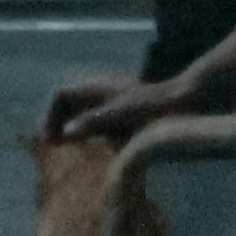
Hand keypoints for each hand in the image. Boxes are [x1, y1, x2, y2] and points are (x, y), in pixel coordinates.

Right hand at [54, 74, 190, 143]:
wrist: (186, 100)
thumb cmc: (154, 105)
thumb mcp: (122, 114)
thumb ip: (93, 121)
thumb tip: (67, 132)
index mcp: (97, 87)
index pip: (61, 95)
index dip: (50, 115)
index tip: (50, 139)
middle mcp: (102, 91)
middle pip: (69, 103)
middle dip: (58, 122)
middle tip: (53, 145)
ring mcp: (114, 101)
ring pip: (83, 113)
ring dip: (73, 128)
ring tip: (68, 148)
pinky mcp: (126, 113)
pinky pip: (100, 122)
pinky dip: (91, 133)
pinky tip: (96, 148)